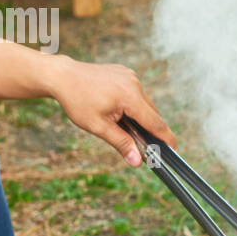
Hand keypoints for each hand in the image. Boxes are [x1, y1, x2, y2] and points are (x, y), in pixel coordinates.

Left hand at [50, 58, 177, 166]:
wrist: (63, 77)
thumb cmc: (77, 101)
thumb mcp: (98, 126)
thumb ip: (121, 143)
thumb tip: (137, 162)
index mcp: (130, 97)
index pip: (155, 123)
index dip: (166, 138)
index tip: (173, 151)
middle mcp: (134, 84)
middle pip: (152, 113)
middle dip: (151, 131)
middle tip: (146, 148)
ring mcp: (130, 76)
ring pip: (145, 103)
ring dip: (141, 117)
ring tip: (127, 130)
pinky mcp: (125, 73)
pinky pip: (136, 93)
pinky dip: (134, 105)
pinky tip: (121, 114)